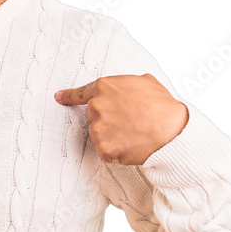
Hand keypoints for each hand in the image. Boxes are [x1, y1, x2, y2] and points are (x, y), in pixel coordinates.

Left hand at [54, 73, 188, 165]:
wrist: (171, 131)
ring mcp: (98, 129)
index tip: (59, 97)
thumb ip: (126, 84)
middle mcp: (96, 107)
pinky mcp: (103, 148)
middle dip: (108, 118)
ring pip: (100, 133)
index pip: (81, 93)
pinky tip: (132, 144)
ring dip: (112, 135)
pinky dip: (117, 150)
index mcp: (104, 87)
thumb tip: (124, 89)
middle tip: (130, 121)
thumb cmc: (162, 106)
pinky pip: (106, 150)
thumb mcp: (145, 82)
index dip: (69, 96)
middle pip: (94, 115)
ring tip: (134, 132)